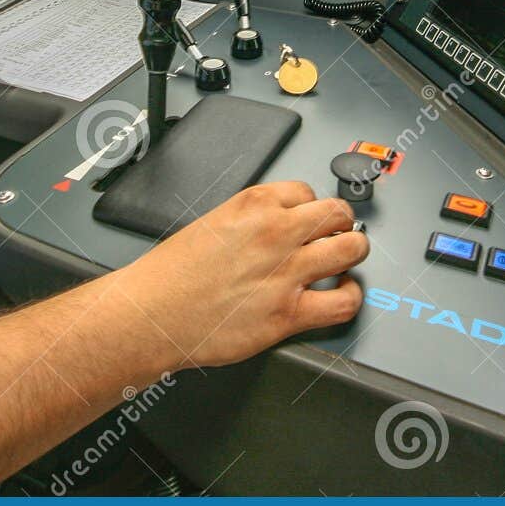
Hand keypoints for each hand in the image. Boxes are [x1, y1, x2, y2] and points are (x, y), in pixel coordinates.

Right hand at [112, 180, 368, 370]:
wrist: (151, 314)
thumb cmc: (169, 276)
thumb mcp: (210, 223)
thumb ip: (248, 222)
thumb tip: (272, 227)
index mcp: (253, 205)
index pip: (306, 191)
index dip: (311, 207)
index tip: (310, 219)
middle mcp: (275, 232)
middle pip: (337, 213)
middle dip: (341, 224)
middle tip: (338, 235)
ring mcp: (285, 272)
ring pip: (351, 249)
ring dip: (353, 253)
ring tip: (346, 261)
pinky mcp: (288, 313)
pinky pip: (343, 302)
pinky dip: (351, 297)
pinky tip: (342, 294)